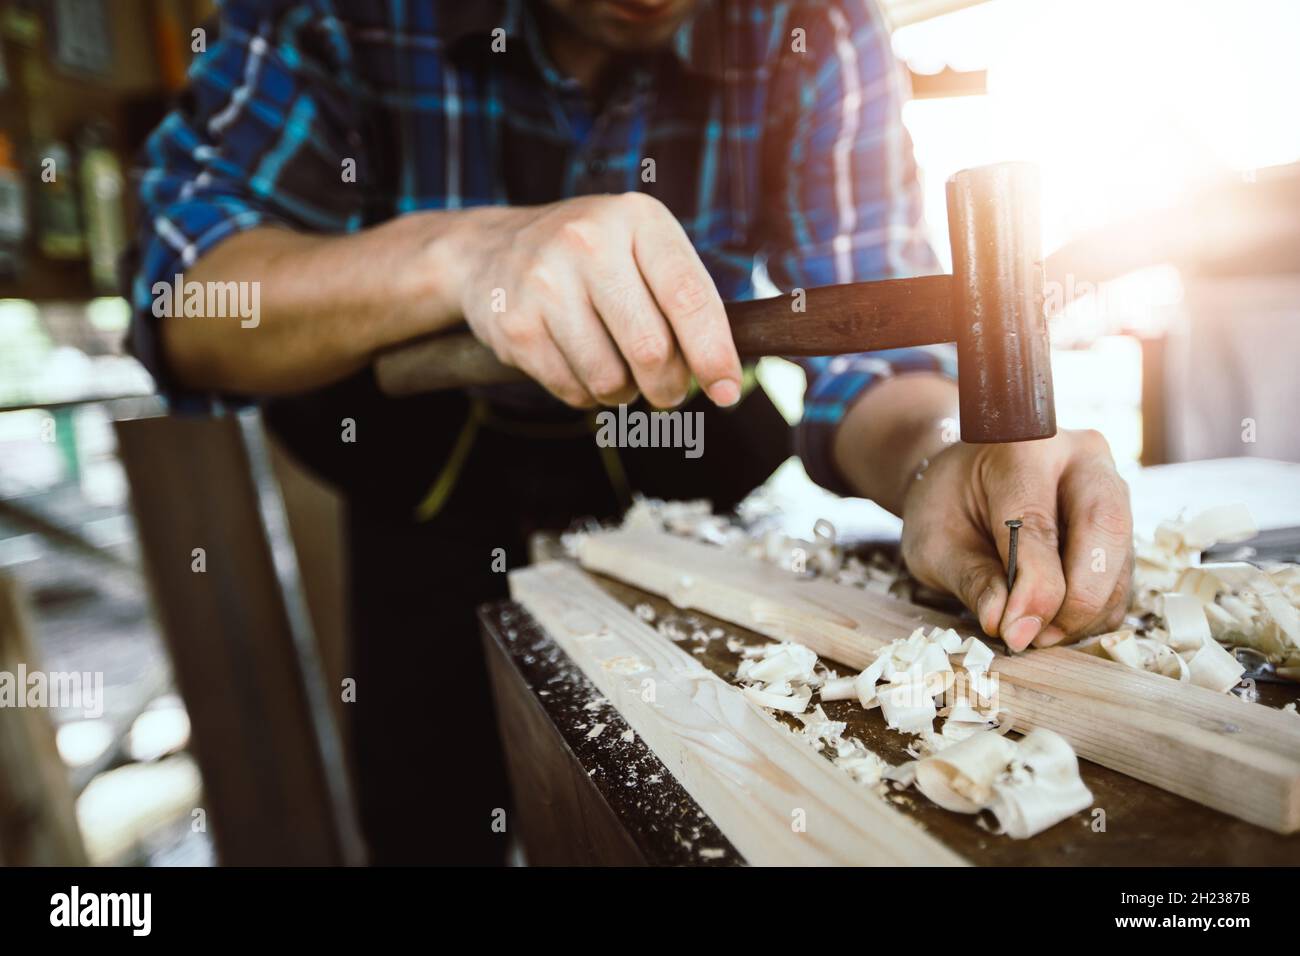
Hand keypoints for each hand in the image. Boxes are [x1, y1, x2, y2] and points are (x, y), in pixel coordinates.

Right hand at [452, 193, 741, 408]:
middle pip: (651, 349)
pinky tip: (581, 366)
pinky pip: (573, 390)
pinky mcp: (515, 325)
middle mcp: (588, 242)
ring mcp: (545, 282)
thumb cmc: (593, 260)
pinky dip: (587, 395)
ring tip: (617, 370)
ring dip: (624, 393)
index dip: (714, 354)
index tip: (726, 391)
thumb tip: (722, 376)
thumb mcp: (641, 250)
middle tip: (668, 391)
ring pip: (610, 380)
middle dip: (669, 386)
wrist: (491, 251)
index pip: (689, 297)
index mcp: (637, 219)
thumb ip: (685, 300)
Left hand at [899, 430, 1133, 650]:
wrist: (962, 479)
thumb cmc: (944, 505)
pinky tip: (1055, 621)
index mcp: (1023, 446)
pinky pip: (1122, 572)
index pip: (1039, 524)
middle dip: (1078, 598)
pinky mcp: (1120, 520)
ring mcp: (1109, 484)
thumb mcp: (935, 543)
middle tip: (1037, 638)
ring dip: (1087, 610)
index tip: (1016, 633)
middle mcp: (1080, 456)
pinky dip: (1095, 609)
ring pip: (1120, 556)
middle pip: (1105, 529)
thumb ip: (971, 579)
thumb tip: (1006, 624)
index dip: (1034, 588)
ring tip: (1038, 633)